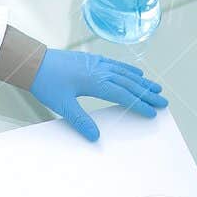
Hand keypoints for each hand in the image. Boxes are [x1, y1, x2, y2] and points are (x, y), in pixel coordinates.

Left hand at [29, 48, 166, 141]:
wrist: (33, 62)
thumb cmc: (46, 82)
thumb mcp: (62, 105)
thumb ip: (81, 121)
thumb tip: (95, 137)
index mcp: (96, 82)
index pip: (124, 94)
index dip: (140, 104)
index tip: (153, 112)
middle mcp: (100, 70)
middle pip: (130, 83)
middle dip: (147, 93)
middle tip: (163, 101)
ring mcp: (96, 63)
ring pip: (125, 72)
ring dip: (142, 80)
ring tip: (156, 87)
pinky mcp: (91, 59)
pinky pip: (115, 63)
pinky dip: (128, 68)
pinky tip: (136, 72)